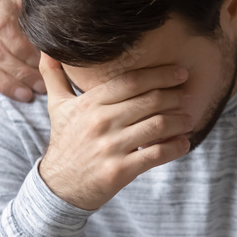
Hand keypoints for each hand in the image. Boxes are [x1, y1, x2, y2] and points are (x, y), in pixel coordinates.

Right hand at [0, 0, 46, 106]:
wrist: (3, 27)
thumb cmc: (24, 26)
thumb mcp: (34, 19)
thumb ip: (41, 27)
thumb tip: (53, 47)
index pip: (4, 27)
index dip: (24, 48)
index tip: (42, 63)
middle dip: (21, 71)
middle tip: (40, 85)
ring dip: (5, 84)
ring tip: (26, 95)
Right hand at [37, 53, 193, 210]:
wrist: (58, 187)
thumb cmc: (65, 142)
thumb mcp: (56, 107)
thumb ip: (54, 76)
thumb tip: (47, 49)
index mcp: (90, 103)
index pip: (131, 81)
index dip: (159, 74)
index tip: (180, 73)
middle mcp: (101, 122)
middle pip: (149, 101)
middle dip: (175, 96)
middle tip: (187, 97)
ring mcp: (111, 147)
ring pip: (157, 126)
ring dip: (180, 121)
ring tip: (189, 119)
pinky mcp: (120, 171)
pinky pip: (156, 155)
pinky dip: (175, 148)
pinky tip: (184, 143)